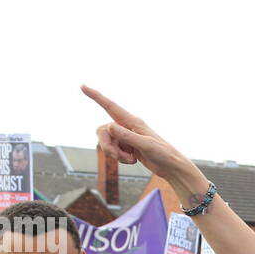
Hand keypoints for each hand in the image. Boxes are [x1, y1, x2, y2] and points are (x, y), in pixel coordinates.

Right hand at [83, 87, 200, 192]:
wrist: (171, 167)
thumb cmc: (164, 154)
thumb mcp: (146, 145)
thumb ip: (128, 136)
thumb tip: (109, 126)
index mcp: (133, 121)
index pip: (110, 106)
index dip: (96, 96)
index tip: (83, 86)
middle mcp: (127, 126)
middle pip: (102, 131)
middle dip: (106, 145)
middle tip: (116, 157)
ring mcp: (126, 137)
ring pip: (107, 142)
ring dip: (114, 154)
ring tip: (130, 160)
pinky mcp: (126, 147)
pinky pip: (113, 151)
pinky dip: (120, 158)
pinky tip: (132, 161)